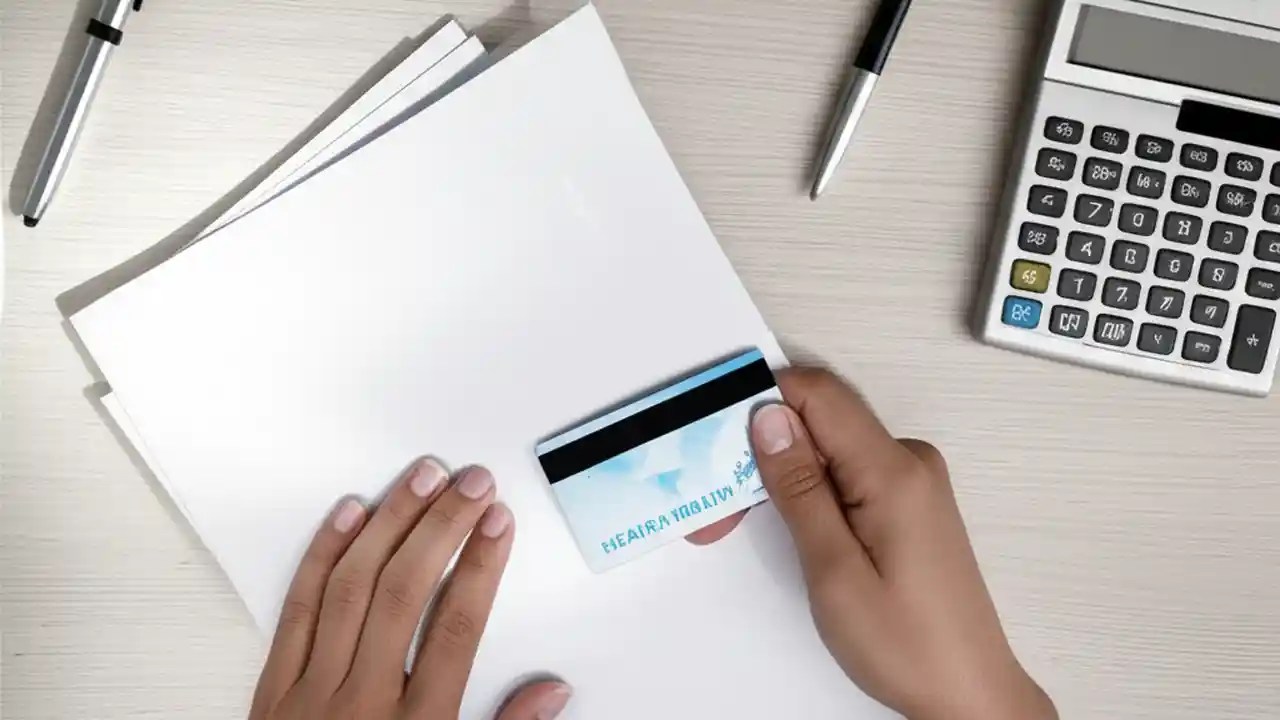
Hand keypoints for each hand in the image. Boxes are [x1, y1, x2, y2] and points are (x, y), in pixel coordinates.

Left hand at [249, 460, 571, 719]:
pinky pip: (297, 609)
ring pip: (351, 587)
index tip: (499, 521)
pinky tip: (348, 515)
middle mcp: (361, 703)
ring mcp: (311, 692)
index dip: (482, 566)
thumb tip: (551, 692)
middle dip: (443, 527)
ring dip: (389, 524)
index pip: (456, 629)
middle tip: (470, 481)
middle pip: (405, 592)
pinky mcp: (272, 689)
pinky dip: (322, 555)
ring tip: (420, 479)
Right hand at [750, 369, 1055, 719]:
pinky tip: (786, 529)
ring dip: (780, 478)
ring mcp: (913, 481)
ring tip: (737, 527)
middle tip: (716, 509)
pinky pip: (848, 473)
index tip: (718, 434)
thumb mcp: (834, 570)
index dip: (763, 400)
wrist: (968, 691)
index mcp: (894, 471)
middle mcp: (910, 462)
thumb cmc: (906, 644)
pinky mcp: (909, 501)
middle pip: (820, 421)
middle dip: (761, 451)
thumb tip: (770, 417)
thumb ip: (800, 488)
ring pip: (829, 450)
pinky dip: (809, 493)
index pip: (819, 393)